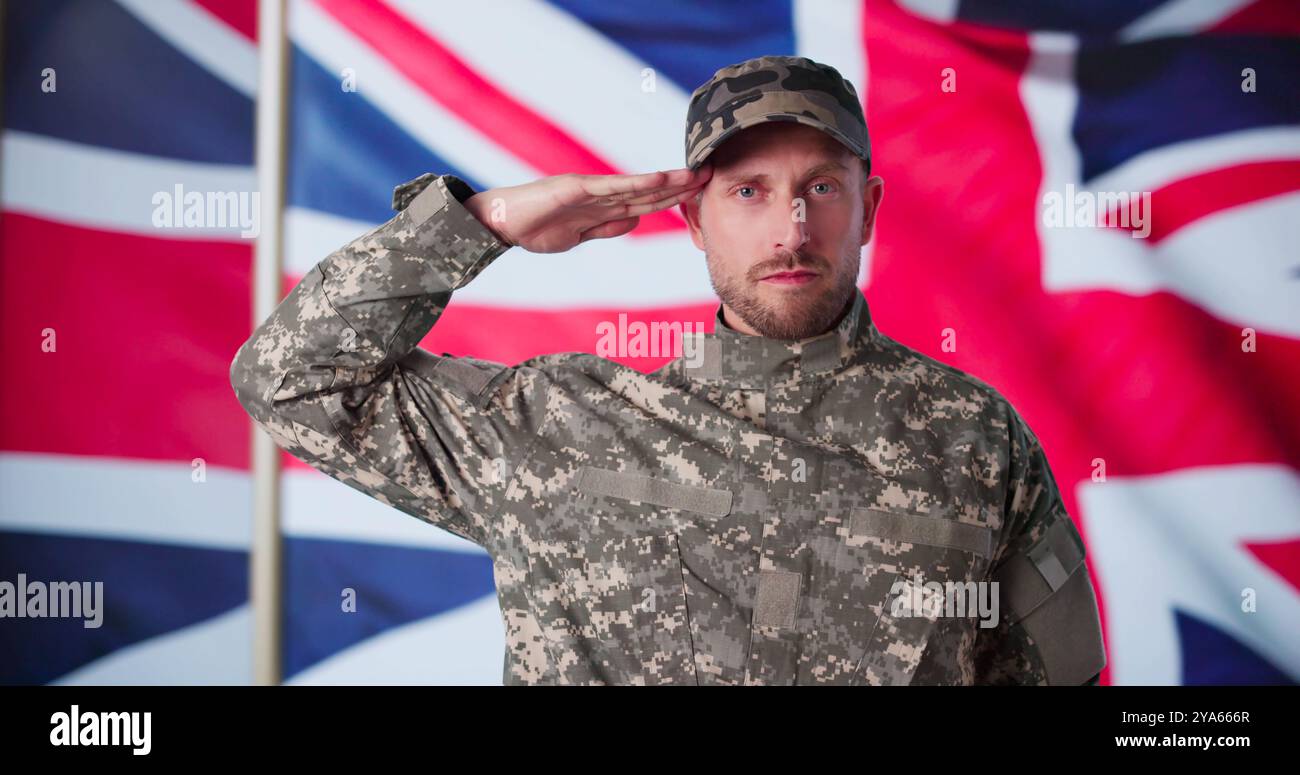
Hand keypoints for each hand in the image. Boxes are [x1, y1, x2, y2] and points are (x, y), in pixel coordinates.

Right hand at [463, 165, 710, 252]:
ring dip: (668, 181)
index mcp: (603, 209)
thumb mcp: (579, 236)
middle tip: (712, 175)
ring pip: (637, 186)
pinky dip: (638, 182)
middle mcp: (601, 195)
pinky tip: (660, 178)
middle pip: (649, 191)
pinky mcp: (576, 188)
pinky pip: (613, 187)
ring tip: (695, 174)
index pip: (646, 203)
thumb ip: (606, 229)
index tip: (700, 194)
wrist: (500, 223)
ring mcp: (590, 190)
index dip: (674, 198)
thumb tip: (634, 222)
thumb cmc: (534, 228)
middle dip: (680, 186)